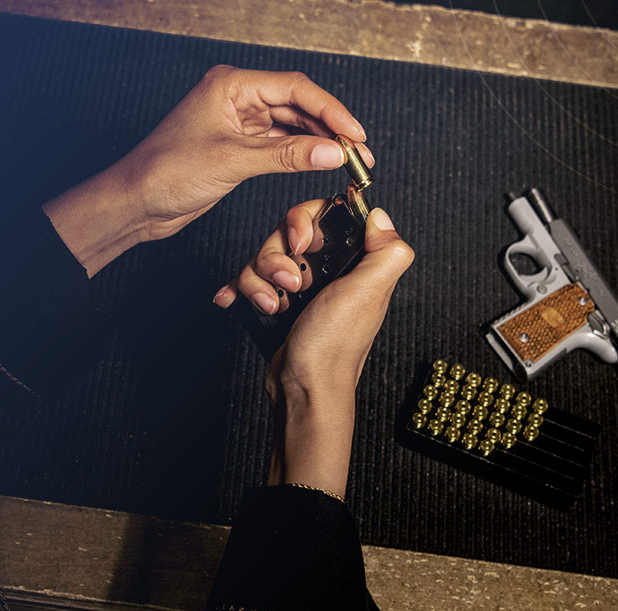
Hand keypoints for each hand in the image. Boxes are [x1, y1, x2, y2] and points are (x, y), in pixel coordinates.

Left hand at [44, 65, 373, 275]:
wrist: (136, 202)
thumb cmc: (167, 173)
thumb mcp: (234, 162)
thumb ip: (287, 155)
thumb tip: (334, 151)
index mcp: (231, 84)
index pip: (295, 88)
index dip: (331, 110)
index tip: (356, 134)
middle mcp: (236, 96)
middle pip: (298, 104)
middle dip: (331, 128)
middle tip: (360, 153)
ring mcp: (237, 120)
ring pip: (291, 125)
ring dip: (319, 142)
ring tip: (348, 161)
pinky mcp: (237, 144)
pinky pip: (279, 143)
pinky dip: (301, 153)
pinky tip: (321, 163)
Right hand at [215, 201, 412, 496]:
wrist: (305, 389)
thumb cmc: (335, 346)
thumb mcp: (369, 291)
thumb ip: (387, 250)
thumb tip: (379, 217)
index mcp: (352, 262)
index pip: (324, 216)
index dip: (304, 221)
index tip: (299, 243)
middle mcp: (326, 270)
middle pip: (285, 235)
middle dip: (276, 257)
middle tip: (290, 284)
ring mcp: (299, 287)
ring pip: (262, 258)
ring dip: (258, 280)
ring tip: (272, 306)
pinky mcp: (276, 304)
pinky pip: (248, 282)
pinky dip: (238, 290)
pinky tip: (230, 299)